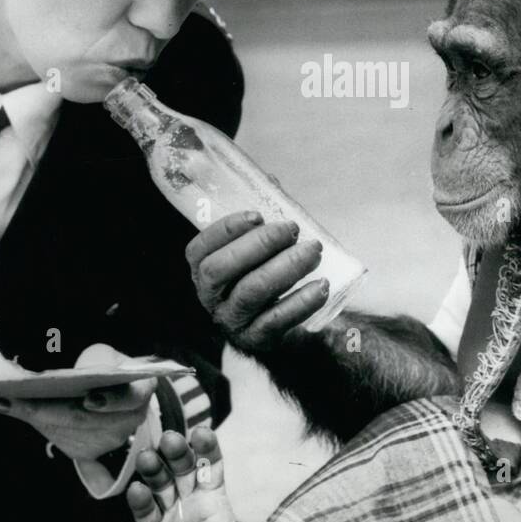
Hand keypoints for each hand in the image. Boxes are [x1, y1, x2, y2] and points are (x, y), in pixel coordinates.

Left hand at [0, 343, 156, 461]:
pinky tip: (3, 405)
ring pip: (63, 430)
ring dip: (26, 414)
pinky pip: (53, 435)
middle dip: (43, 409)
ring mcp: (106, 441)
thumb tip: (66, 373)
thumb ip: (95, 362)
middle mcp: (128, 423)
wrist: (118, 389)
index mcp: (141, 391)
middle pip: (83, 420)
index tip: (89, 400)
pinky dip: (28, 419)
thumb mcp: (107, 355)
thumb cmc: (110, 366)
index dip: (111, 400)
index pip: (130, 398)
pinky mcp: (84, 451)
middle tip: (8, 397)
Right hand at [126, 428, 257, 521]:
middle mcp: (190, 504)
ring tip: (147, 457)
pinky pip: (144, 514)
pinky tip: (137, 489)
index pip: (211, 466)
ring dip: (153, 468)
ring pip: (159, 484)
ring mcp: (170, 517)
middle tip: (170, 439)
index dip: (206, 448)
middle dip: (175, 451)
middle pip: (181, 468)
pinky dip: (139, 501)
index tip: (201, 433)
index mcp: (214, 501)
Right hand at [186, 211, 328, 352]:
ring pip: (251, 292)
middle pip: (222, 269)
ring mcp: (232, 320)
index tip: (257, 215)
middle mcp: (210, 296)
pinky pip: (277, 320)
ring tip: (314, 251)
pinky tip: (320, 285)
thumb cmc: (267, 273)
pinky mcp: (257, 340)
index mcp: (203, 269)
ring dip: (286, 267)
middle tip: (292, 229)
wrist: (286, 324)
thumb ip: (260, 219)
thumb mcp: (258, 248)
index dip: (226, 229)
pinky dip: (301, 301)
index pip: (199, 249)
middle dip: (259, 244)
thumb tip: (272, 181)